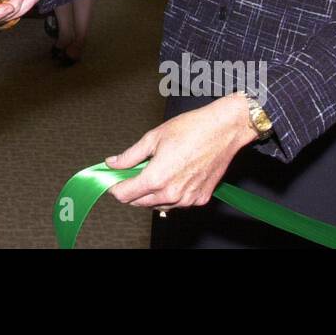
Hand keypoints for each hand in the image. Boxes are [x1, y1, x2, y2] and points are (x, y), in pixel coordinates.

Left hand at [103, 95, 254, 210]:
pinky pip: (177, 203)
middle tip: (131, 173)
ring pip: (158, 205)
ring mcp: (188, 199)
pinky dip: (170, 194)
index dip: (114, 187)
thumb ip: (130, 155)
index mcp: (157, 178)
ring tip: (154, 171)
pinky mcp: (200, 199)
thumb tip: (113, 163)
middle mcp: (172, 194)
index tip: (112, 180)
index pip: (125, 195)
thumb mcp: (153, 137)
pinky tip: (172, 177)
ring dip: (150, 194)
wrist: (223, 130)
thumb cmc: (191, 129)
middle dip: (131, 190)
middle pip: (139, 202)